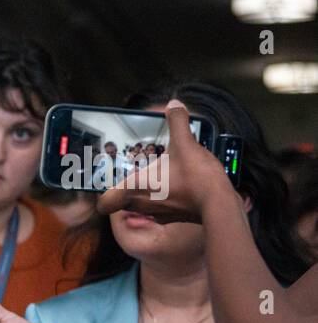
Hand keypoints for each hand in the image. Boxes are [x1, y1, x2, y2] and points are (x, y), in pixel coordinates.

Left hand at [96, 100, 236, 223]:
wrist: (220, 205)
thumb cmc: (196, 177)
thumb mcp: (185, 142)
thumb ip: (177, 122)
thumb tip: (174, 104)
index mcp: (133, 189)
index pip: (104, 203)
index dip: (103, 195)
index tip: (112, 181)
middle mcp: (140, 205)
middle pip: (122, 201)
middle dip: (127, 188)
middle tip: (137, 172)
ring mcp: (156, 215)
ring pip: (141, 206)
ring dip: (146, 192)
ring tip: (159, 175)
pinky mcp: (173, 218)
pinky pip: (160, 210)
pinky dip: (163, 199)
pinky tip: (177, 184)